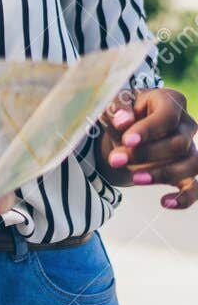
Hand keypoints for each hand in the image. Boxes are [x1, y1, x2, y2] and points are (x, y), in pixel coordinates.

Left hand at [99, 87, 197, 208]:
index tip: (127, 141)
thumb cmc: (122, 114)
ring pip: (191, 164)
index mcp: (170, 101)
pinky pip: (195, 187)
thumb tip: (122, 121)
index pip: (167, 116)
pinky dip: (184, 197)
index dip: (149, 129)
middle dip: (147, 154)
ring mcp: (190, 148)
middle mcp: (187, 124)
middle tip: (115, 160)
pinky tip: (165, 202)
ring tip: (135, 179)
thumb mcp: (115, 106)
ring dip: (163, 174)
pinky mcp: (187, 171)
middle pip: (179, 143)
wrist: (125, 133)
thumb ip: (117, 110)